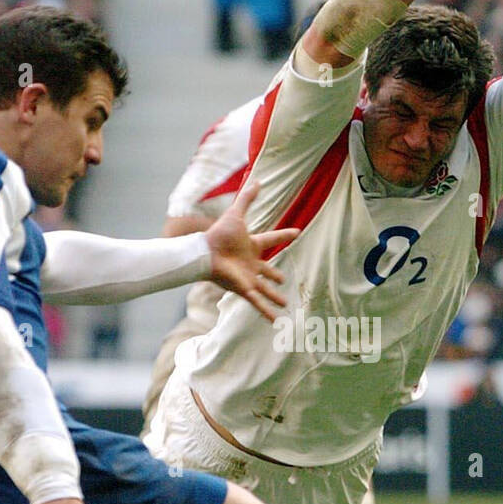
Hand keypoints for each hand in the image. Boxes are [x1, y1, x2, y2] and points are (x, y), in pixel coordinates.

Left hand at [204, 178, 299, 321]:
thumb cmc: (219, 234)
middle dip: (275, 275)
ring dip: (274, 297)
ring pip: (265, 289)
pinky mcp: (244, 289)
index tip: (297, 232)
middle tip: (283, 280)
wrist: (205, 251)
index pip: (272, 239)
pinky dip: (266, 312)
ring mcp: (248, 277)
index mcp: (251, 246)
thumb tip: (258, 181)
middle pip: (267, 270)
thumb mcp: (236, 214)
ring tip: (285, 304)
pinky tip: (275, 322)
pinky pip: (258, 302)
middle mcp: (251, 263)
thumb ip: (247, 199)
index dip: (284, 235)